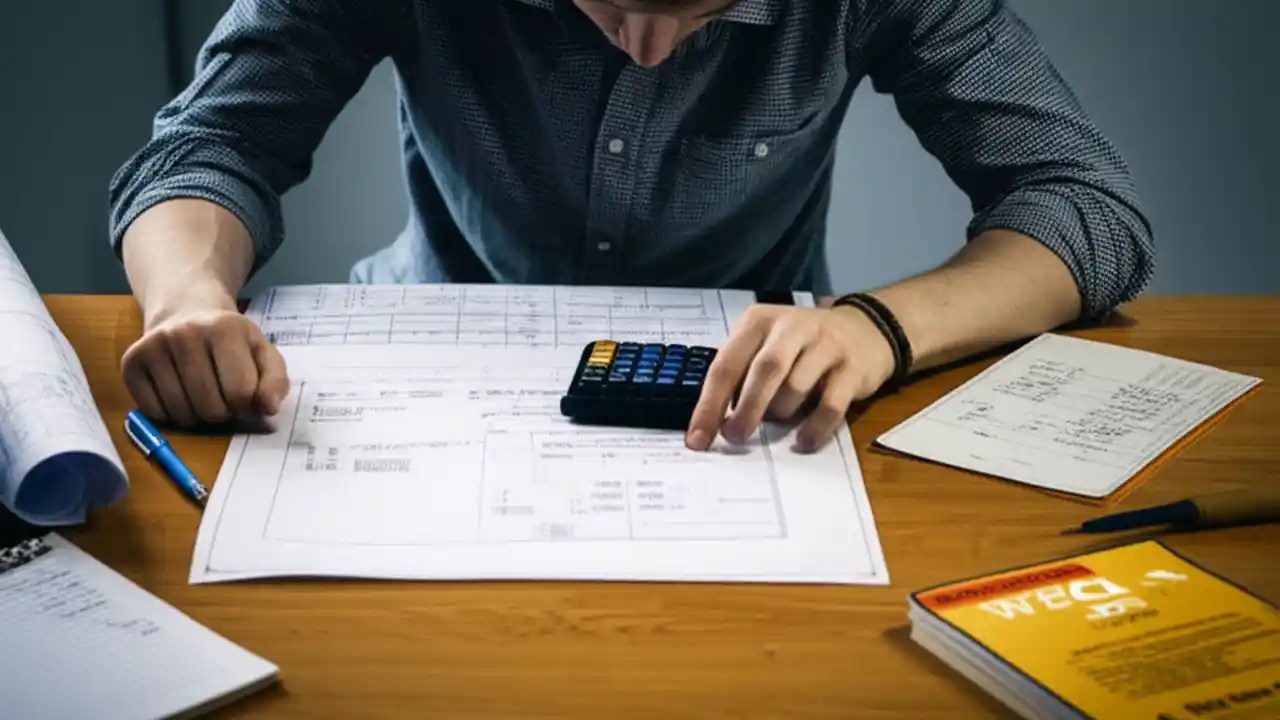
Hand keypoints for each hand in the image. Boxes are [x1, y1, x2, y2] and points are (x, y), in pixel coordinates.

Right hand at [121, 287, 288, 426]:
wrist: (186, 311)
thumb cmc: (231, 339)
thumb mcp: (262, 351)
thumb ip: (275, 381)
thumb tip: (269, 409)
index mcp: (224, 329)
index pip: (240, 393)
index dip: (247, 405)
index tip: (245, 395)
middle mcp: (184, 334)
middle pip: (210, 408)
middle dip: (222, 412)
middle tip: (222, 395)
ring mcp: (153, 347)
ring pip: (181, 414)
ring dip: (196, 416)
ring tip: (201, 393)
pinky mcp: (131, 362)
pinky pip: (152, 412)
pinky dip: (168, 414)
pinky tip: (178, 393)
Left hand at [685, 303, 895, 451]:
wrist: (864, 330)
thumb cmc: (799, 346)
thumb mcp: (764, 345)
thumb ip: (741, 375)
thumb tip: (716, 424)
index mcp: (758, 322)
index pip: (726, 365)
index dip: (709, 405)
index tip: (698, 440)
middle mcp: (792, 327)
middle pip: (764, 370)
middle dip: (746, 409)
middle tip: (735, 438)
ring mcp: (826, 345)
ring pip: (796, 388)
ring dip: (782, 414)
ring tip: (780, 419)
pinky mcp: (853, 368)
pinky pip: (830, 406)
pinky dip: (814, 429)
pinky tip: (804, 440)